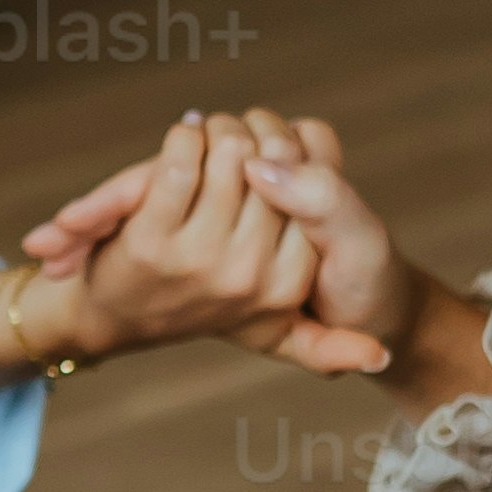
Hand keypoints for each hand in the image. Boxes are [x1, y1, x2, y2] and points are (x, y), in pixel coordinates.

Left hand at [30, 111, 392, 374]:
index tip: (265, 161)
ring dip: (214, 132)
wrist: (112, 315)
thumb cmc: (201, 305)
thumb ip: (327, 346)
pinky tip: (180, 147)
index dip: (288, 154)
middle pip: (270, 158)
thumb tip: (379, 358)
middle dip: (250, 137)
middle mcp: (248, 276)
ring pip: (229, 150)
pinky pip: (183, 157)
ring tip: (205, 146)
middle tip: (229, 145)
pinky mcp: (151, 240)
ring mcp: (199, 258)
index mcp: (286, 286)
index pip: (315, 182)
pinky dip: (181, 139)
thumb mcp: (271, 334)